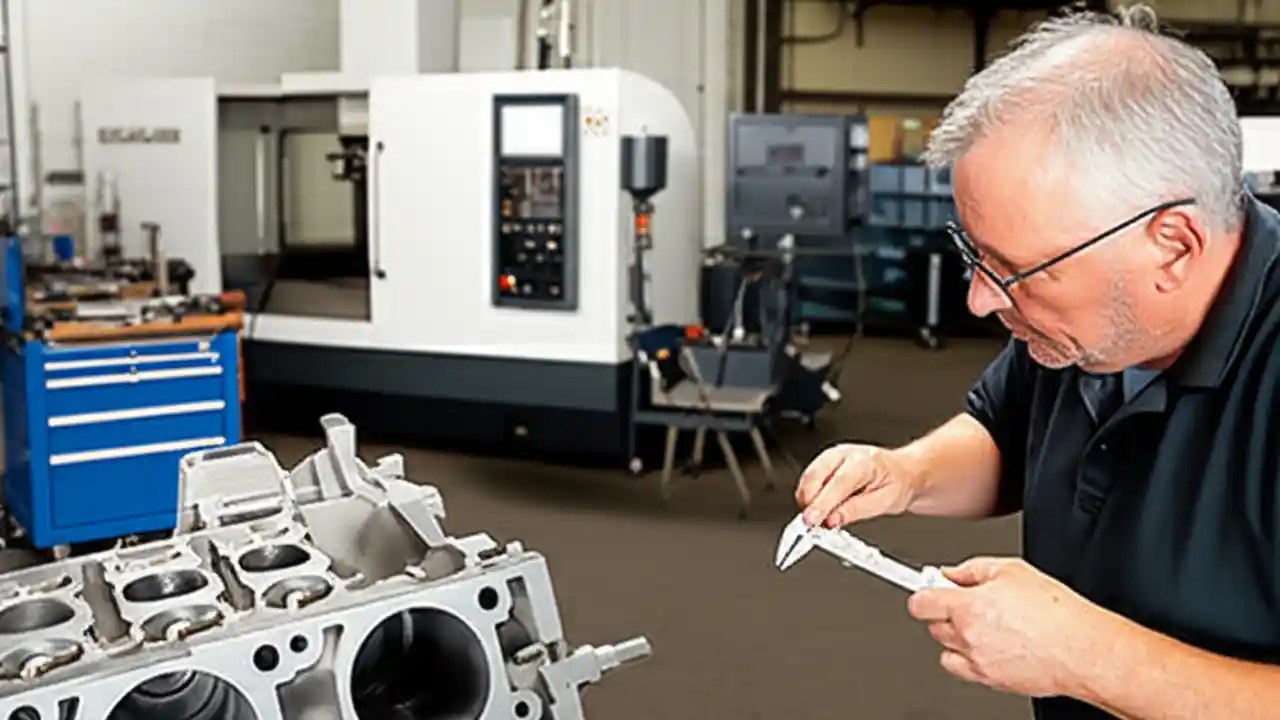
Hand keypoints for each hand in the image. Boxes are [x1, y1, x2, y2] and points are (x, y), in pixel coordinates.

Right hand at [794, 443, 916, 527]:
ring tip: (820, 519)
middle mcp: (844, 454)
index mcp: (864, 462)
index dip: (822, 503)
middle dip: (809, 502)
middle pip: (815, 476)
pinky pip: (809, 479)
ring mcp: (832, 456)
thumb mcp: (885, 502)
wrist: (902, 472)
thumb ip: (856, 510)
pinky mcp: (824, 462)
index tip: (813, 521)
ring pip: (807, 478)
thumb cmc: (897, 483)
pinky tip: (820, 509)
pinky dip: (809, 497)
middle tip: (812, 525)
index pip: (837, 483)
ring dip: (808, 501)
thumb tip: (831, 520)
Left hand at [907, 557, 1110, 698]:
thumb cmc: (1056, 612)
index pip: (920, 603)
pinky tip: (987, 645)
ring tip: (985, 624)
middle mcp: (967, 636)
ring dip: (956, 634)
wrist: (1081, 649)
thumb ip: (972, 569)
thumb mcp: (1012, 570)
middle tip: (968, 602)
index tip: (929, 588)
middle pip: (933, 624)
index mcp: (967, 607)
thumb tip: (952, 574)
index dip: (924, 593)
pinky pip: (961, 668)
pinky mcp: (989, 680)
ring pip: (946, 647)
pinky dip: (966, 657)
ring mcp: (976, 661)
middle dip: (945, 611)